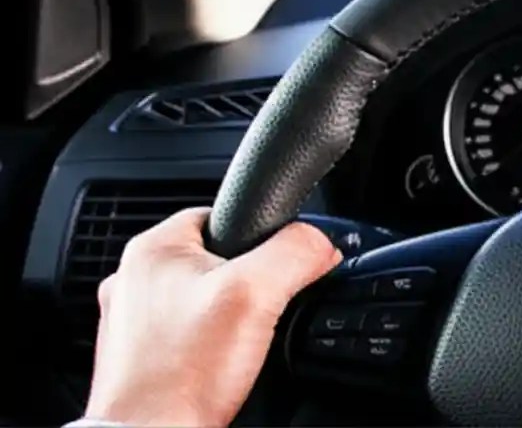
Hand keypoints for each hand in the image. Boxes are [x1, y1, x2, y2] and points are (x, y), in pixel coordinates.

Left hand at [85, 208, 341, 426]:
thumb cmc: (183, 375)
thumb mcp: (257, 294)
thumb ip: (295, 252)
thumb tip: (321, 243)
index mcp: (152, 248)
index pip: (224, 213)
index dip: (262, 236)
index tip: (278, 266)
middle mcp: (134, 279)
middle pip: (219, 259)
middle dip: (248, 283)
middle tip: (261, 311)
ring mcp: (132, 321)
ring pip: (205, 299)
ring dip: (229, 316)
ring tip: (237, 344)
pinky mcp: (138, 356)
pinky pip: (189, 334)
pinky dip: (208, 347)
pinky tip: (218, 364)